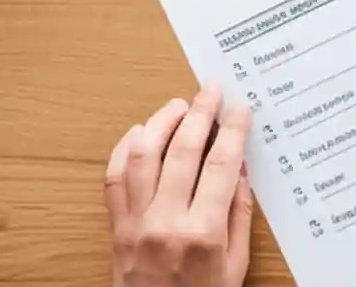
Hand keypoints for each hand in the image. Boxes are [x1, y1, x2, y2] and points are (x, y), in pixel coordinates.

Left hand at [104, 85, 253, 286]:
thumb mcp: (236, 264)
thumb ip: (238, 213)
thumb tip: (238, 168)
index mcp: (202, 232)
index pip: (220, 164)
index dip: (233, 130)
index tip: (241, 108)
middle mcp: (165, 222)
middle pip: (183, 151)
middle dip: (200, 113)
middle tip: (210, 90)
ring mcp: (136, 222)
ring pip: (143, 155)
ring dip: (161, 123)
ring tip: (178, 106)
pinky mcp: (116, 228)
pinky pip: (114, 177)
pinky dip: (125, 149)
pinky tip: (140, 132)